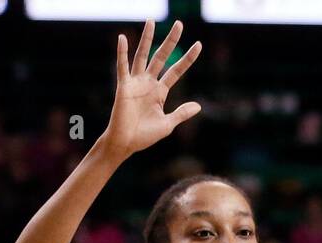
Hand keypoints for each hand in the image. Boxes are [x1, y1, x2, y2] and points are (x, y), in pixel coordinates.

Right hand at [101, 20, 201, 161]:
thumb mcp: (167, 124)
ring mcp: (136, 83)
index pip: (176, 71)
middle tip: (179, 24)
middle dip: (170, 41)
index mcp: (160, 92)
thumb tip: (199, 106)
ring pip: (143, 56)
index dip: (188, 59)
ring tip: (151, 20)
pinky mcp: (124, 86)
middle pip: (161, 57)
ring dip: (146, 39)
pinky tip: (123, 38)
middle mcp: (149, 83)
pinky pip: (122, 67)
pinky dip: (122, 53)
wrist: (126, 144)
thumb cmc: (144, 136)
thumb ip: (181, 113)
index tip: (198, 45)